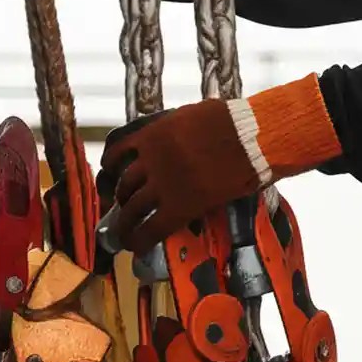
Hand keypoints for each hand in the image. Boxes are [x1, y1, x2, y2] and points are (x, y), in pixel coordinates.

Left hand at [96, 75, 343, 253]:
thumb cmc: (231, 122)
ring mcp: (163, 184)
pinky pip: (151, 227)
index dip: (111, 169)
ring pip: (131, 209)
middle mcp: (150, 160)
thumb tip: (172, 132)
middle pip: (123, 185)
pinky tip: (137, 246)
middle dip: (120, 200)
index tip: (111, 177)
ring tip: (125, 234)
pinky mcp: (180, 206)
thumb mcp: (191, 115)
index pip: (118, 154)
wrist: (250, 139)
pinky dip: (140, 240)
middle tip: (122, 210)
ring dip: (125, 224)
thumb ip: (173, 127)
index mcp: (152, 135)